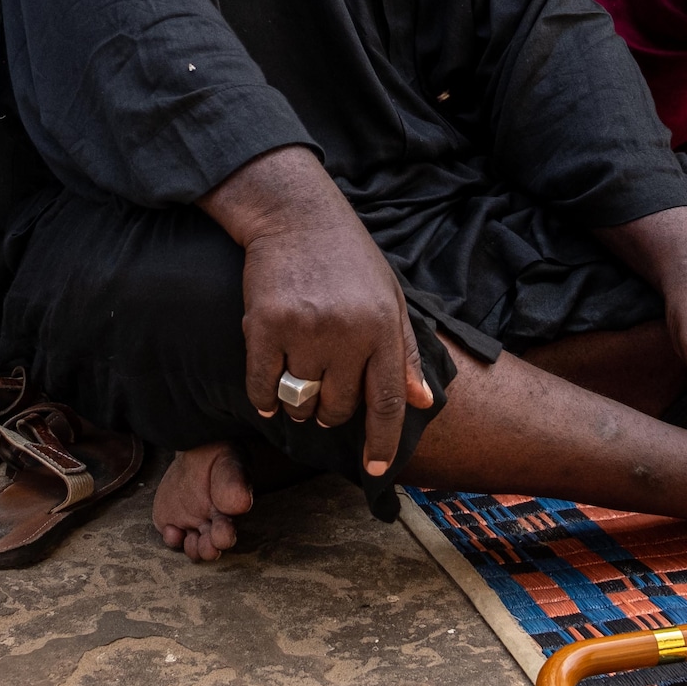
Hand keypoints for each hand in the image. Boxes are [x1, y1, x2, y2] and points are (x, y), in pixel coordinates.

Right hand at [201, 148, 435, 478]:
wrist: (295, 215)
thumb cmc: (348, 258)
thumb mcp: (390, 298)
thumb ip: (405, 352)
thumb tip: (424, 402)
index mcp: (382, 327)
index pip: (387, 402)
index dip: (382, 443)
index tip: (376, 470)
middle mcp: (346, 332)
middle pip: (338, 409)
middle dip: (332, 415)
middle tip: (326, 399)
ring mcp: (303, 330)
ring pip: (300, 402)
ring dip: (299, 408)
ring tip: (300, 387)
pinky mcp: (263, 325)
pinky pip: (262, 387)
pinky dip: (264, 399)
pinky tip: (269, 393)